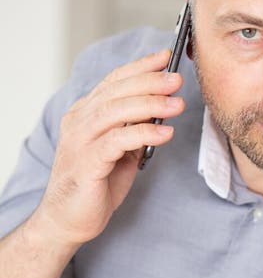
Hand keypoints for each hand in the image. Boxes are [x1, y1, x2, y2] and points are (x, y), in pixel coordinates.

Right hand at [37, 48, 184, 246]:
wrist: (70, 221)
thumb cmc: (96, 186)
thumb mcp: (122, 153)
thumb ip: (134, 131)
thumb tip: (161, 111)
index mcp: (85, 114)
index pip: (113, 81)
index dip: (140, 66)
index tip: (165, 57)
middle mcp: (79, 122)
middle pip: (116, 91)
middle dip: (150, 82)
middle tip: (177, 79)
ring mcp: (80, 141)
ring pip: (115, 111)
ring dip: (150, 104)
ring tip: (177, 104)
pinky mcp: (86, 163)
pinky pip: (117, 141)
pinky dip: (143, 133)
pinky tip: (165, 132)